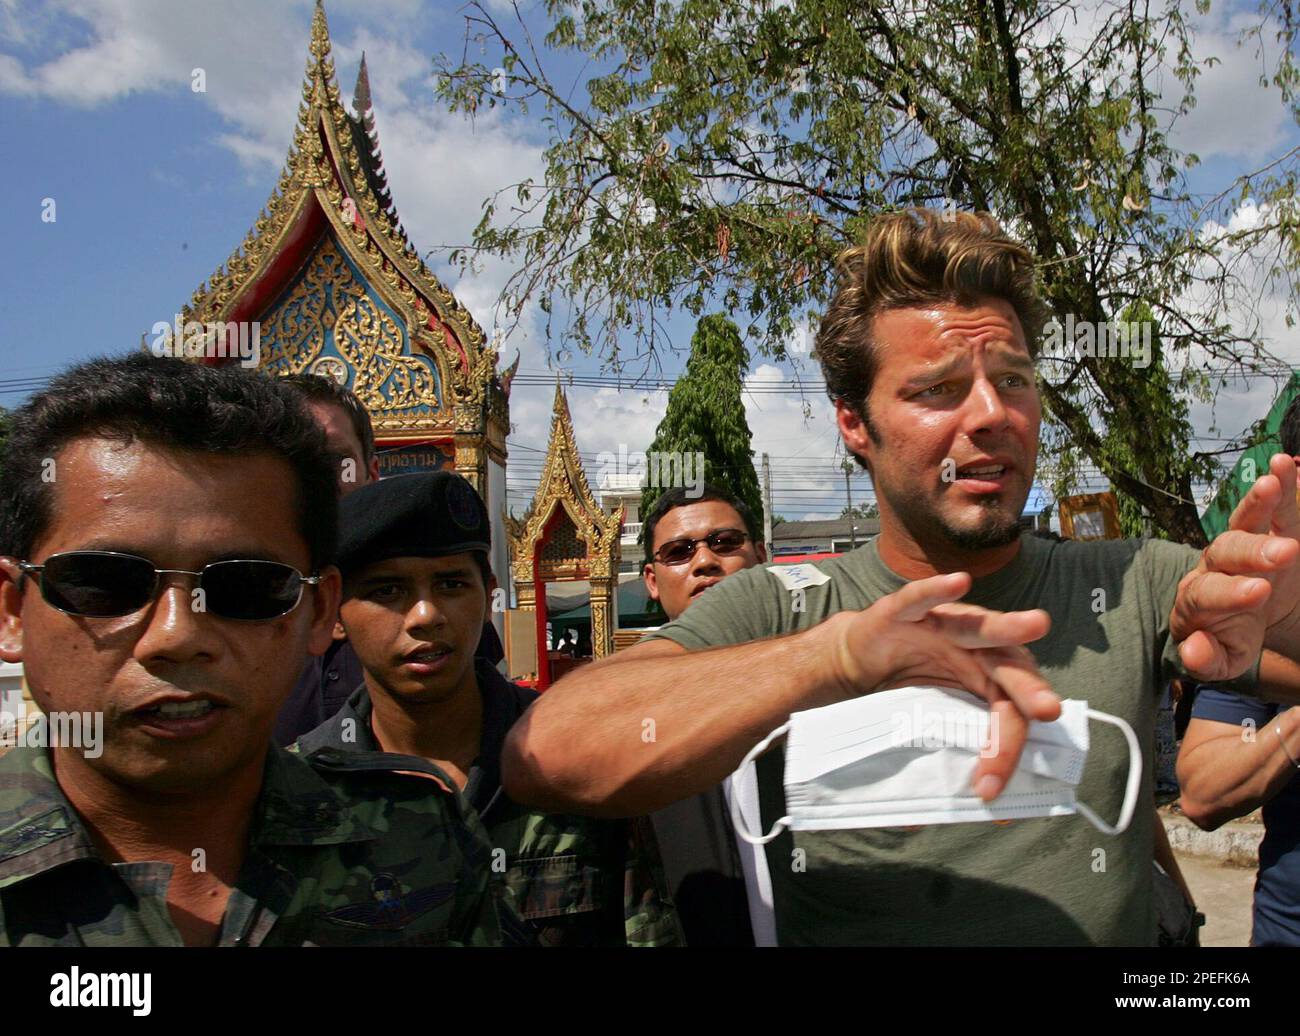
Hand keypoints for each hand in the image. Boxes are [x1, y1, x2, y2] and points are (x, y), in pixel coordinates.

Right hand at [822, 571, 1058, 800]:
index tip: (994, 786)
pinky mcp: (906, 611)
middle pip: (1010, 669)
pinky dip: (939, 590)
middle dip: (1029, 689)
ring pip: (980, 626)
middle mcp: (974, 651)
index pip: (1008, 714)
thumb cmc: (901, 688)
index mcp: (986, 680)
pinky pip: (922, 599)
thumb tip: (927, 817)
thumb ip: (938, 754)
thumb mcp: (926, 723)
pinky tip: (959, 583)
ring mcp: (942, 626)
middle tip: (1047, 711)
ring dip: (1007, 626)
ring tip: (1036, 625)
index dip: (1005, 748)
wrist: (859, 659)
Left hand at [1172, 453, 1299, 680]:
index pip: (1209, 593)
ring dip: (1259, 501)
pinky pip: (1271, 508)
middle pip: (1227, 551)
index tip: (1259, 592)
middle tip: (1284, 552)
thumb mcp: (1217, 659)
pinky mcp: (1267, 533)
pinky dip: (1279, 486)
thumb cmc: (1223, 639)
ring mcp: (1239, 546)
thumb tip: (1195, 651)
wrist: (1236, 619)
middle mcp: (1213, 566)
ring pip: (1243, 521)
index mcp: (1197, 599)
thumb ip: (1205, 659)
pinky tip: (1283, 465)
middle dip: (1254, 551)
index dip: (1231, 592)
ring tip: (1274, 482)